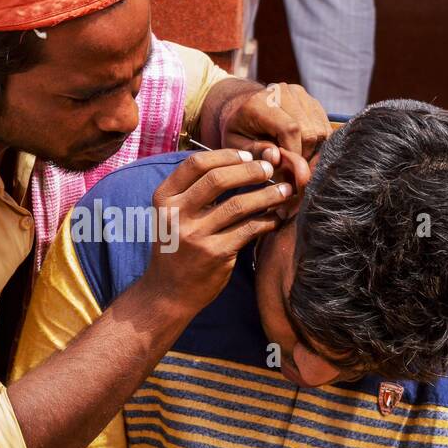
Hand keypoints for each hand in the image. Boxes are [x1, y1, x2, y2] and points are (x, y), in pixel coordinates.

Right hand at [138, 149, 291, 315]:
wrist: (168, 292)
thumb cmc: (177, 247)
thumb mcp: (173, 215)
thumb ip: (196, 190)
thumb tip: (238, 160)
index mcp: (164, 199)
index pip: (195, 164)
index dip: (226, 155)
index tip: (248, 156)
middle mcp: (175, 215)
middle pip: (218, 179)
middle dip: (250, 170)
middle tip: (270, 170)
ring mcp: (195, 235)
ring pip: (238, 204)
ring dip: (267, 194)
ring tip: (284, 191)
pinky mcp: (215, 254)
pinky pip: (249, 229)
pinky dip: (267, 220)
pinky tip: (276, 218)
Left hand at [220, 82, 328, 190]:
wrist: (241, 107)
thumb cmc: (238, 130)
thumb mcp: (235, 145)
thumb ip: (254, 152)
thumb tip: (276, 157)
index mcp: (260, 103)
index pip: (290, 129)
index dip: (295, 154)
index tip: (289, 172)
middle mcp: (283, 92)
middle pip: (310, 131)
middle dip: (304, 157)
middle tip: (293, 171)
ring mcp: (300, 94)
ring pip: (321, 131)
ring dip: (313, 152)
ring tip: (296, 161)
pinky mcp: (311, 100)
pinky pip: (325, 128)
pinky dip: (318, 145)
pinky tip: (304, 152)